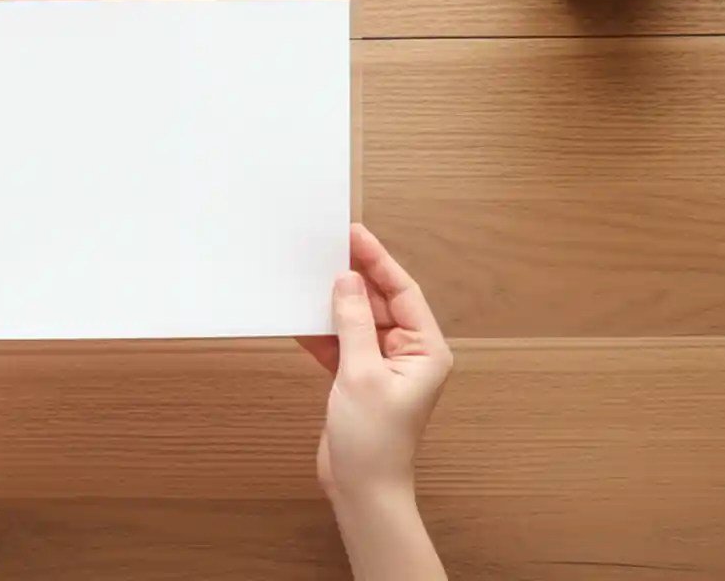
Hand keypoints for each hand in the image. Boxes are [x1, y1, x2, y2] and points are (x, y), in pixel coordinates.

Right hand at [299, 224, 452, 499]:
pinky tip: (299, 316)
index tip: (354, 234)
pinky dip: (322, 331)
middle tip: (325, 248)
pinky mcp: (358, 379)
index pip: (402, 292)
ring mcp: (382, 366)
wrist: (362, 490)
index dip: (378, 261)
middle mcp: (409, 353)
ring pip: (357, 321)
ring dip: (334, 303)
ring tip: (308, 274)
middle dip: (353, 277)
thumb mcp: (360, 374)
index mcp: (426, 349)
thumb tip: (346, 280)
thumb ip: (353, 323)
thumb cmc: (374, 440)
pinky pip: (341, 343)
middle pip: (379, 302)